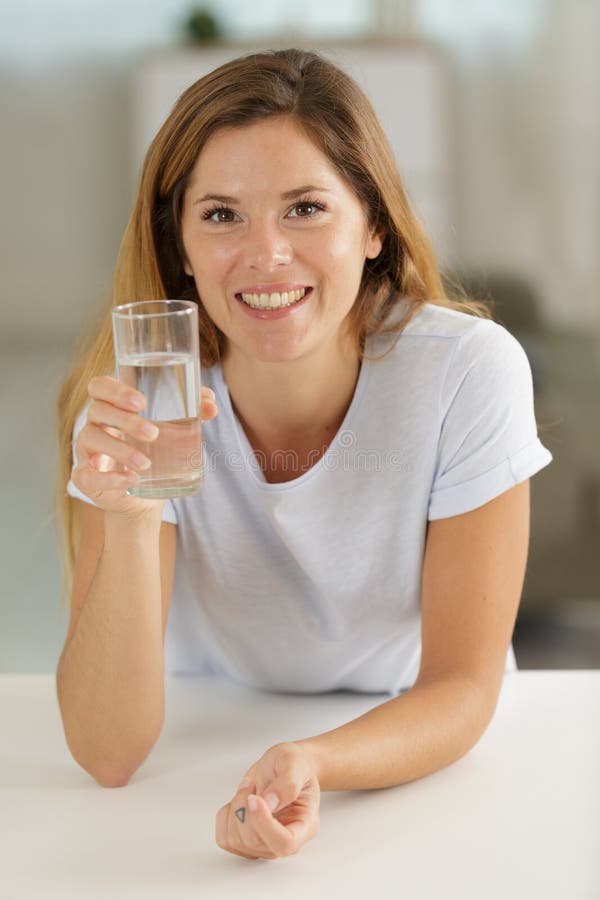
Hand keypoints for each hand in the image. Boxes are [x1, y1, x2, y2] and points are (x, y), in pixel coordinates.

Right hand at [71, 376, 217, 518]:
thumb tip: (211, 404)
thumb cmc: (156, 452)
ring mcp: (86, 452)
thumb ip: (193, 411)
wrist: (145, 496)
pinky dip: (109, 478)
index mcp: (112, 407)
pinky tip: (130, 480)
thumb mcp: (174, 430)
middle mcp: (95, 424)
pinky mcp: (85, 478)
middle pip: (97, 410)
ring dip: (120, 450)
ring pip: (91, 440)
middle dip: (124, 420)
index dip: (115, 390)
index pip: (100, 386)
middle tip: (153, 433)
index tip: (142, 401)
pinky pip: (87, 475)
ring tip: (146, 463)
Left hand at [216, 742, 319, 859]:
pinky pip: (224, 838)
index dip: (265, 825)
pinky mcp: (245, 842)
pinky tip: (240, 803)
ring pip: (236, 840)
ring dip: (235, 809)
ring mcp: (264, 844)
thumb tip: (270, 803)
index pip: (285, 843)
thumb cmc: (293, 765)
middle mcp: (284, 839)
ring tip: (250, 790)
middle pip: (254, 841)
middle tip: (253, 785)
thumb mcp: (294, 762)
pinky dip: (225, 816)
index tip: (254, 799)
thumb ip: (287, 783)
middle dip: (245, 808)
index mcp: (305, 825)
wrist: (284, 767)